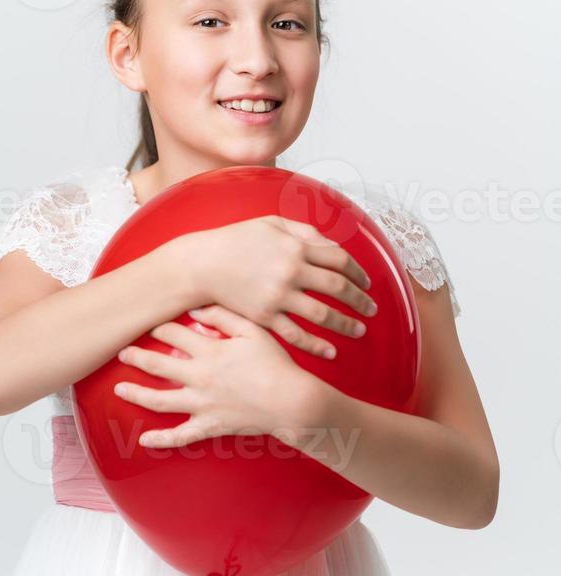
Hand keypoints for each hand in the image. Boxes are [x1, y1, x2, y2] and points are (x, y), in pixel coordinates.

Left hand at [113, 304, 314, 448]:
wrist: (292, 401)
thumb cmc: (276, 364)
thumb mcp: (254, 331)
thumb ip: (224, 317)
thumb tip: (195, 309)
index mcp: (210, 351)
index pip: (174, 333)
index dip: (158, 326)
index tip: (147, 322)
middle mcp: (200, 377)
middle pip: (158, 365)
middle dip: (136, 357)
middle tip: (121, 352)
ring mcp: (203, 404)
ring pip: (160, 400)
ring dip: (136, 394)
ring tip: (119, 389)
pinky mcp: (210, 425)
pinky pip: (181, 436)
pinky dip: (162, 440)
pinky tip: (144, 440)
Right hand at [187, 215, 377, 359]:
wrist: (202, 265)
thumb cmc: (236, 240)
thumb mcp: (272, 223)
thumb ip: (305, 230)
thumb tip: (333, 243)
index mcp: (295, 246)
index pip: (339, 260)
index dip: (359, 272)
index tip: (367, 282)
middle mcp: (291, 272)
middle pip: (338, 288)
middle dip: (360, 301)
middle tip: (372, 310)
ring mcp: (278, 296)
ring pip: (323, 315)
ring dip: (346, 325)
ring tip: (359, 331)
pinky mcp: (264, 317)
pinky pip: (296, 335)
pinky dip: (316, 346)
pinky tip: (331, 352)